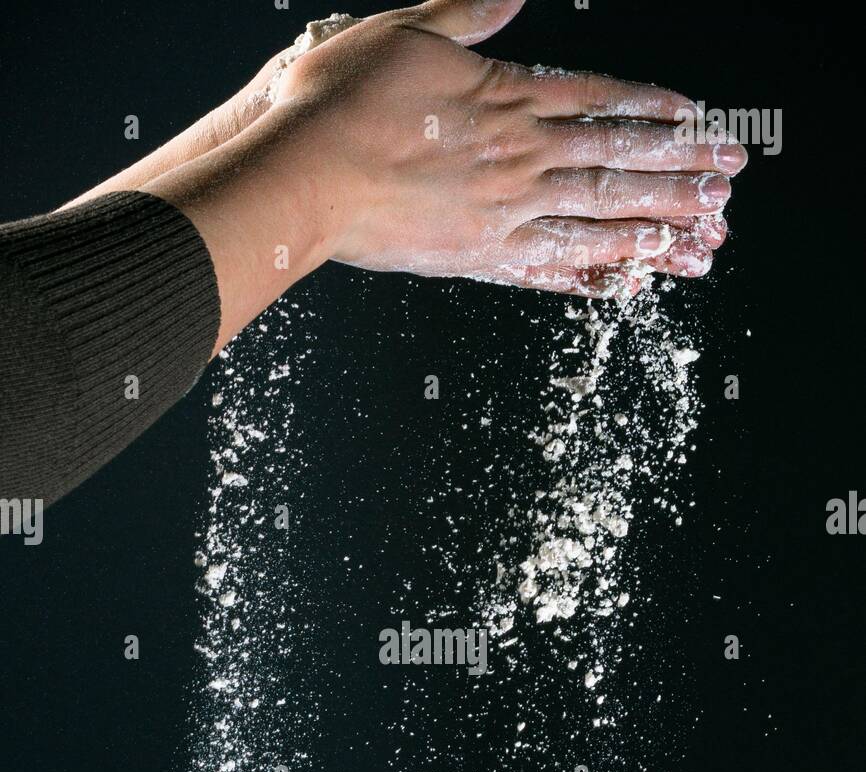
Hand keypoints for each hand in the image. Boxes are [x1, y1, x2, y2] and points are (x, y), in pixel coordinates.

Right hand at [272, 0, 745, 292]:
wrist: (303, 175)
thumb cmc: (341, 101)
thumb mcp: (407, 30)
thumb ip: (468, 14)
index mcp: (508, 96)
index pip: (601, 99)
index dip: (656, 109)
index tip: (702, 119)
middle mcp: (521, 155)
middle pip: (620, 159)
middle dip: (682, 170)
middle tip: (732, 181)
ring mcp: (505, 211)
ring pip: (600, 217)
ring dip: (660, 228)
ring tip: (708, 240)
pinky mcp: (480, 258)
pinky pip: (551, 269)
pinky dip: (594, 274)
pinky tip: (631, 282)